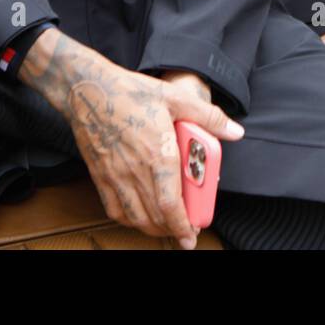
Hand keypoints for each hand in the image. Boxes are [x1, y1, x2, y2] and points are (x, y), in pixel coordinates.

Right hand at [18, 28, 242, 248]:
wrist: (88, 89)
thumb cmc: (131, 91)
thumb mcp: (176, 98)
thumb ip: (209, 117)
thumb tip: (235, 131)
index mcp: (158, 153)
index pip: (170, 204)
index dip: (183, 225)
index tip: (191, 235)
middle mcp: (135, 170)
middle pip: (154, 216)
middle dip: (172, 229)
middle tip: (185, 231)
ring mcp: (115, 176)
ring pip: (135, 217)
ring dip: (152, 227)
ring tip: (166, 225)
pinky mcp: (100, 175)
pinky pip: (114, 209)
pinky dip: (129, 219)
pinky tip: (139, 215)